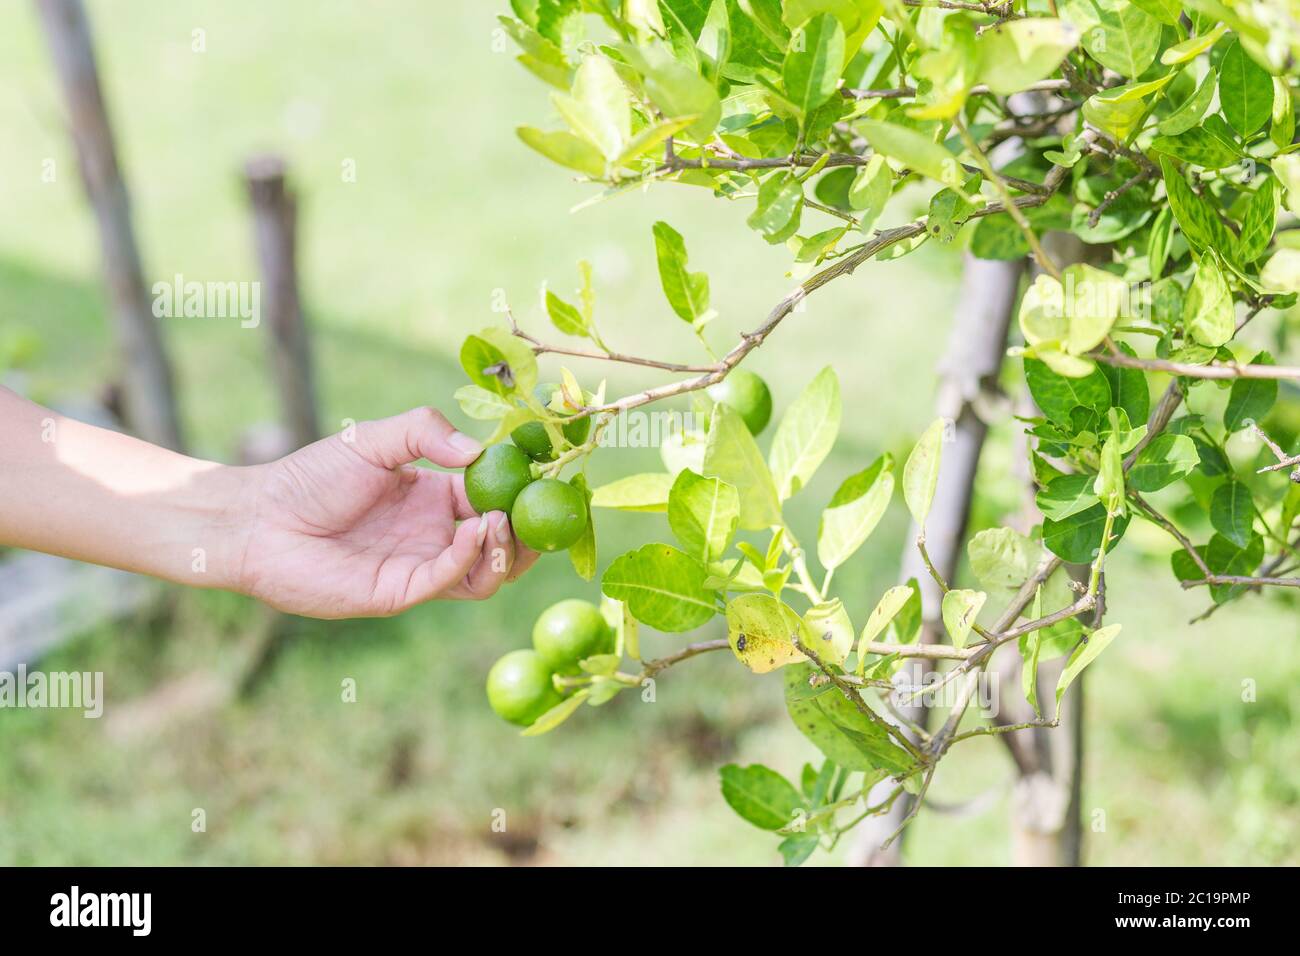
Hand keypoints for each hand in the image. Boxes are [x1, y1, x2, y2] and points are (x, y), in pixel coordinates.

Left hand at [236, 407, 538, 617]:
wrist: (260, 520)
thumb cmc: (311, 477)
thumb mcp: (374, 439)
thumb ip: (425, 432)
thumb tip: (478, 451)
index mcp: (436, 497)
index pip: (495, 496)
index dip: (521, 489)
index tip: (543, 474)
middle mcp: (435, 535)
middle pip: (501, 543)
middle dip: (526, 529)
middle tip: (540, 509)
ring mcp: (421, 566)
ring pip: (485, 573)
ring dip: (504, 549)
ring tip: (501, 520)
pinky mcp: (402, 592)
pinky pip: (451, 581)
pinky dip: (470, 557)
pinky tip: (473, 529)